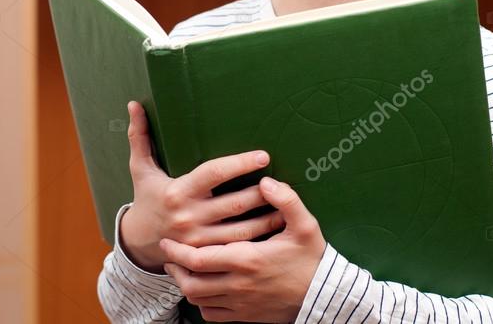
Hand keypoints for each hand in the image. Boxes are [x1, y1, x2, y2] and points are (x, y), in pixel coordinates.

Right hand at [119, 101, 283, 273]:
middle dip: (261, 193)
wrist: (140, 240)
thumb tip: (133, 104)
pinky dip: (257, 241)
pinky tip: (273, 231)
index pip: (213, 173)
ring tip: (285, 206)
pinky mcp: (207, 256)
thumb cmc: (146, 197)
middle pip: (234, 203)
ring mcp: (199, 240)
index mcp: (178, 192)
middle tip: (283, 181)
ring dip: (266, 219)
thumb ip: (139, 136)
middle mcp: (189, 216)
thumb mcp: (140, 168)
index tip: (263, 156)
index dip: (239, 164)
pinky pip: (237, 249)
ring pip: (241, 230)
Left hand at [159, 176, 326, 321]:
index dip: (177, 251)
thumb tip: (265, 181)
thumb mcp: (305, 226)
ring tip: (181, 269)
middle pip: (191, 282)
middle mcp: (239, 285)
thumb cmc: (312, 259)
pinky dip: (202, 303)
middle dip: (174, 268)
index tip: (166, 241)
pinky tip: (203, 289)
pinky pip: (212, 315)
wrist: (326, 297)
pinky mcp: (246, 317)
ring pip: (199, 300)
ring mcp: (241, 304)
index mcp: (247, 259)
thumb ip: (286, 200)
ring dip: (186, 285)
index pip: (198, 258)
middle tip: (168, 255)